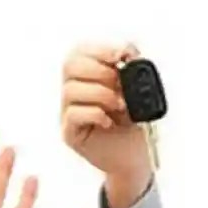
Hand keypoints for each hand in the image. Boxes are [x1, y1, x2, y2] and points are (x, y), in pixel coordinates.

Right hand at [60, 43, 151, 181]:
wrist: (136, 157)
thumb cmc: (133, 124)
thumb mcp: (138, 90)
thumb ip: (133, 68)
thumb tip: (130, 51)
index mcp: (87, 77)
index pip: (79, 51)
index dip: (99, 49)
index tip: (121, 55)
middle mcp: (74, 92)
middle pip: (70, 65)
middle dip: (99, 70)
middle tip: (119, 84)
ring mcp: (69, 112)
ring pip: (71, 90)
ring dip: (101, 94)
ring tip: (121, 105)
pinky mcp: (70, 133)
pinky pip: (73, 115)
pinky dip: (94, 113)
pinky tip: (109, 121)